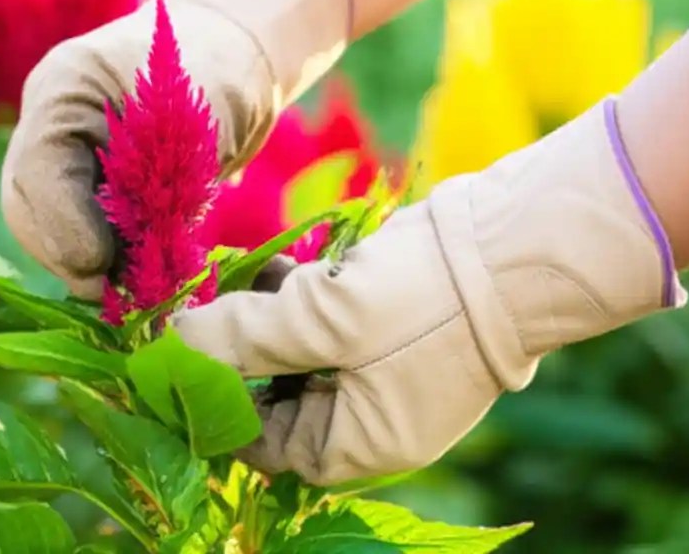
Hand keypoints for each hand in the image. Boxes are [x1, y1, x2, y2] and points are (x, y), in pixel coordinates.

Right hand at [1, 0, 348, 298]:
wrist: (235, 52)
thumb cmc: (224, 70)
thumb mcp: (201, 121)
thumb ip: (166, 184)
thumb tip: (131, 264)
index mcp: (67, 85)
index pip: (37, 171)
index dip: (65, 229)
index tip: (103, 268)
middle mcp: (48, 117)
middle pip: (25, 204)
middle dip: (69, 255)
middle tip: (119, 292)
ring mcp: (56, 148)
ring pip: (40, 224)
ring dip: (83, 264)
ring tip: (135, 288)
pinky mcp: (76, 179)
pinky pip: (68, 228)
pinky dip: (99, 258)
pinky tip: (137, 276)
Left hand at [173, 101, 684, 484]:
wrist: (517, 245)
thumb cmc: (422, 300)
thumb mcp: (321, 321)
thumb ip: (242, 336)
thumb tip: (172, 343)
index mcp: (358, 443)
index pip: (263, 443)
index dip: (212, 402)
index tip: (171, 359)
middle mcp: (369, 415)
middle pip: (276, 395)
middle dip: (235, 352)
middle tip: (195, 311)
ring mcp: (381, 367)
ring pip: (296, 351)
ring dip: (260, 317)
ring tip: (227, 276)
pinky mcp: (387, 321)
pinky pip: (324, 321)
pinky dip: (295, 298)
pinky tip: (269, 264)